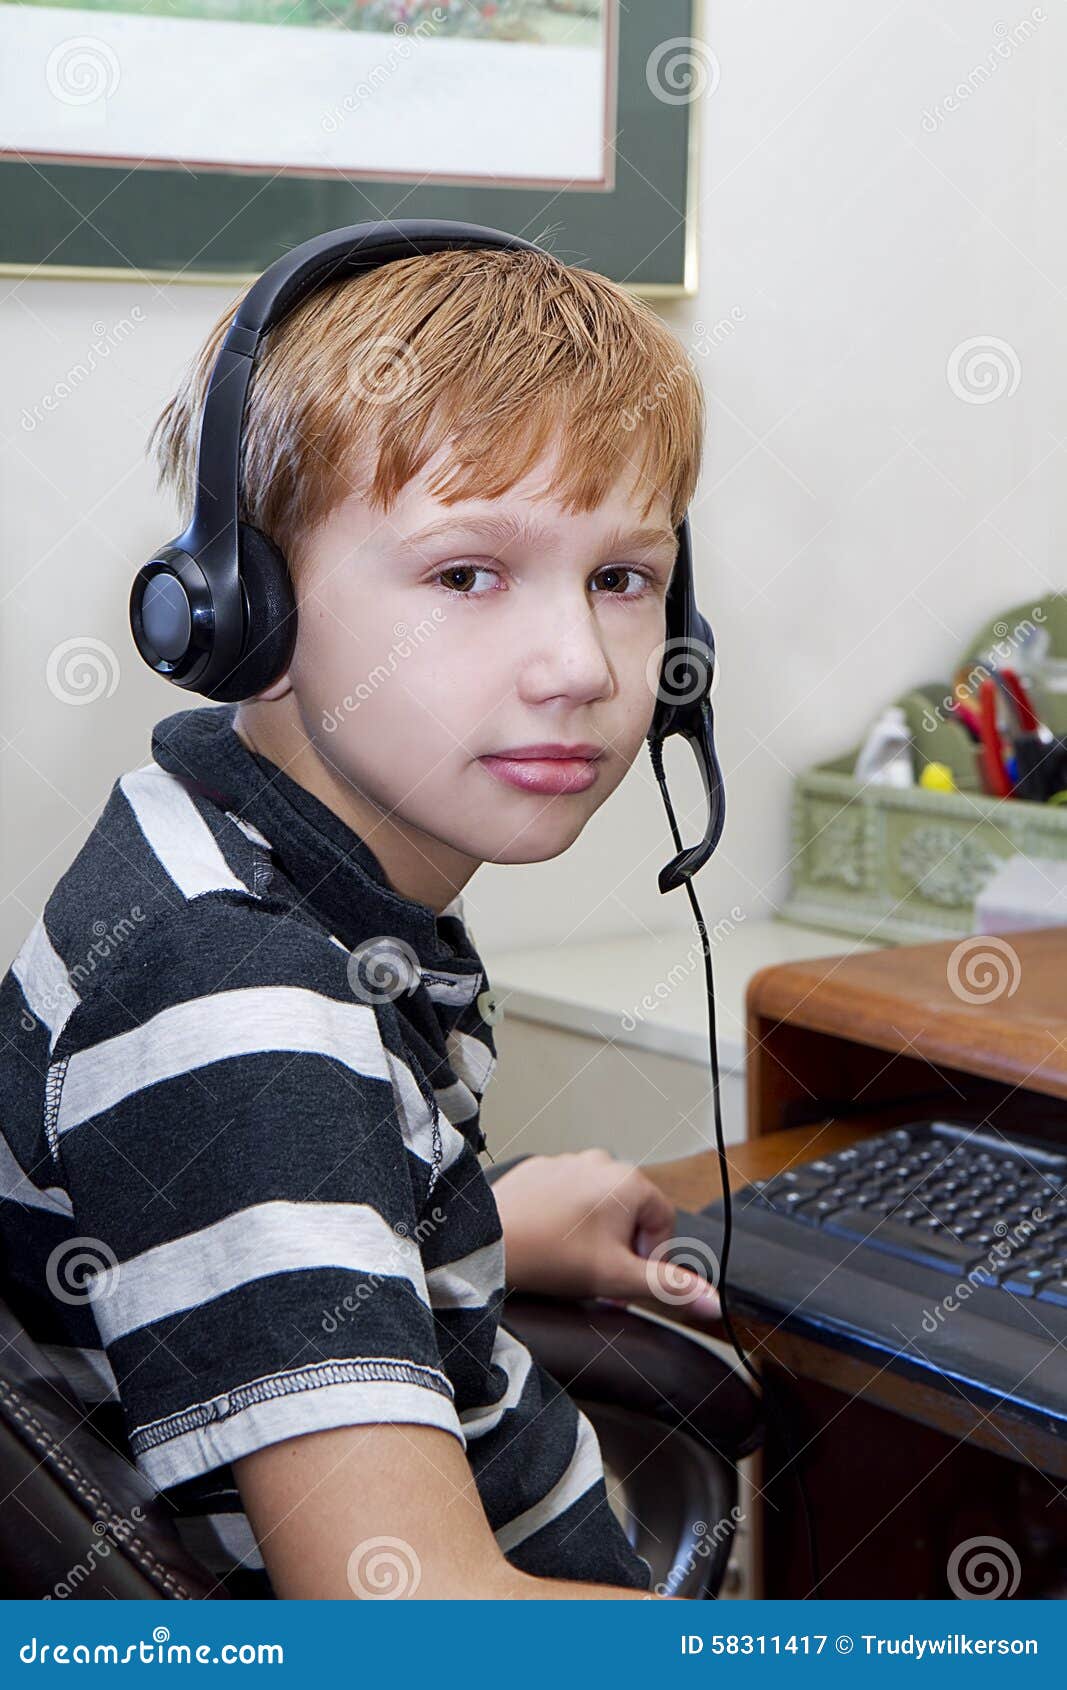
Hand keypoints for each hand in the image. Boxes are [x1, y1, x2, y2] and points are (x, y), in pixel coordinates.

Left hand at [490, 1148, 719, 1322]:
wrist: (488, 1241)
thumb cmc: (552, 1256)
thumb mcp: (616, 1277)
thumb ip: (668, 1288)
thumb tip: (712, 1302)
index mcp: (629, 1181)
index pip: (663, 1222)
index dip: (651, 1259)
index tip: (627, 1284)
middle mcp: (601, 1161)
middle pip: (631, 1213)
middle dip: (623, 1249)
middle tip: (600, 1280)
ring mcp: (568, 1160)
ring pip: (599, 1205)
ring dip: (596, 1235)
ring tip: (572, 1263)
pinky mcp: (540, 1167)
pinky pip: (567, 1196)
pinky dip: (567, 1219)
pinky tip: (550, 1243)